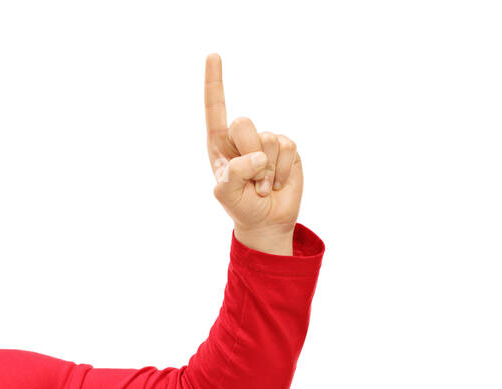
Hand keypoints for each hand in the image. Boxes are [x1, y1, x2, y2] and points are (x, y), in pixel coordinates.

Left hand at [205, 53, 302, 248]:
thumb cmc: (240, 205)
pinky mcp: (288, 148)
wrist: (266, 221)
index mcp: (220, 144)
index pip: (215, 109)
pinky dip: (281, 171)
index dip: (214, 82)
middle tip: (250, 179)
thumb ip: (234, 172)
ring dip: (266, 171)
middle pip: (244, 124)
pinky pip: (287, 148)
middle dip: (247, 154)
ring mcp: (266, 141)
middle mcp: (243, 138)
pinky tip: (277, 182)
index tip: (213, 55)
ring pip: (268, 140)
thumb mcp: (227, 192)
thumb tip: (259, 155)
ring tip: (262, 185)